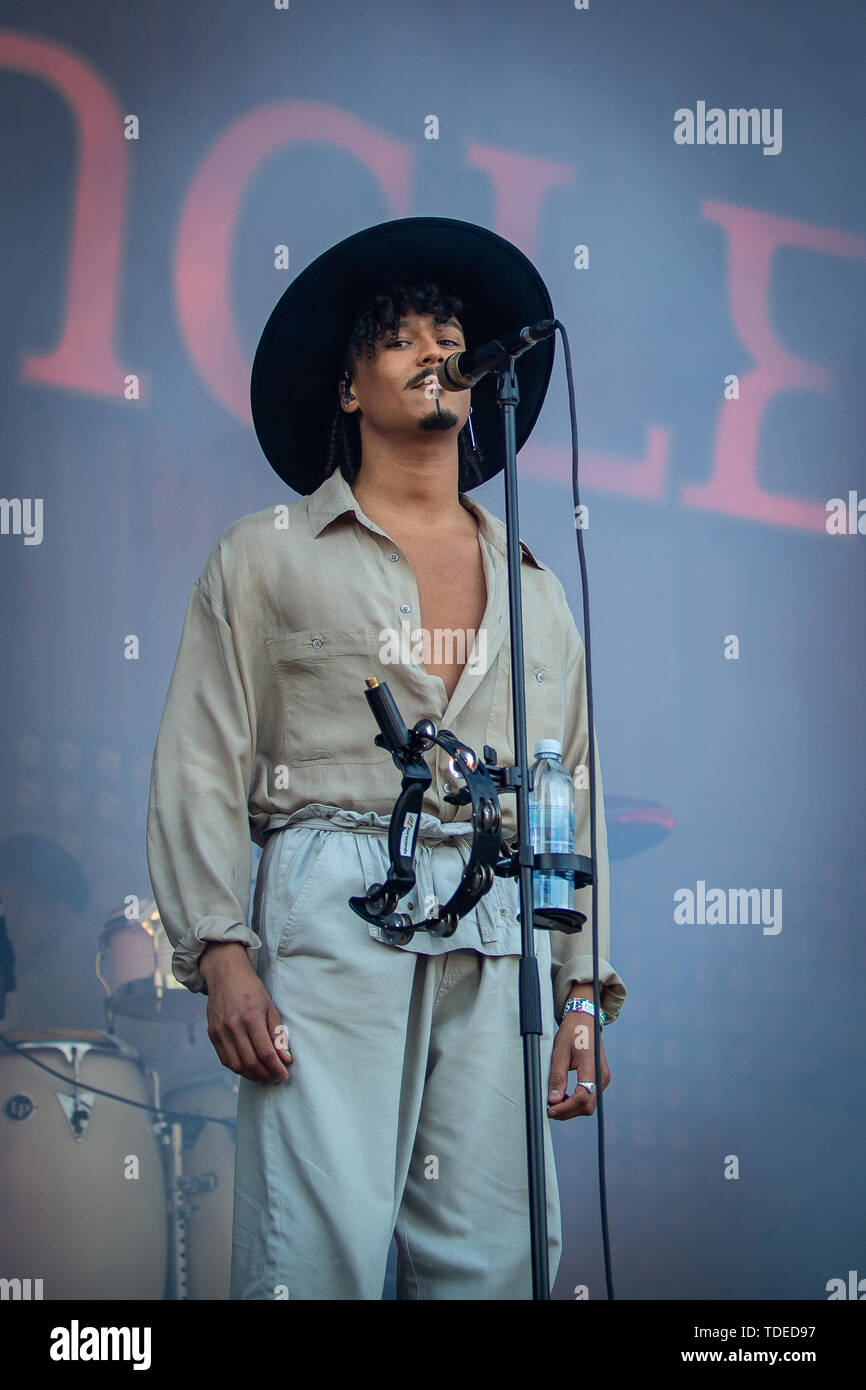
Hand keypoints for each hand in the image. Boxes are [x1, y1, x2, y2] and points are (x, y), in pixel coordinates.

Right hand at [199, 942, 292, 1082]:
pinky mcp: (212, 1034)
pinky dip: (238, 1068)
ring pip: (236, 1065)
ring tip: (264, 1076)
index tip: (284, 1075)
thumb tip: (285, 1058)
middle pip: (250, 1062)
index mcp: (251, 1018)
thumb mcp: (269, 1007)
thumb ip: (277, 1034)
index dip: (276, 1068)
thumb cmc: (251, 989)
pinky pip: (225, 1059)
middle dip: (266, 1074)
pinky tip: (249, 1069)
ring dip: (252, 1075)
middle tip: (275, 1077)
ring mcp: (220, 1031)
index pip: (265, 1052)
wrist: (225, 974)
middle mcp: (233, 1026)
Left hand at [547, 1005, 610, 1119]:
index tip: (550, 1109)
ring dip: (572, 1108)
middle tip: (549, 1110)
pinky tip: (564, 1097)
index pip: (582, 1098)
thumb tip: (554, 1100)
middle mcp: (602, 1076)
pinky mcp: (600, 1078)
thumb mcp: (560, 1052)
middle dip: (567, 1112)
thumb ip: (557, 1077)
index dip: (566, 1108)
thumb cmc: (573, 1031)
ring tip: (555, 1104)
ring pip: (589, 1104)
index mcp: (593, 1068)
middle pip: (587, 1105)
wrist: (585, 1019)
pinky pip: (590, 1096)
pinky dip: (577, 1101)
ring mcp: (603, 1078)